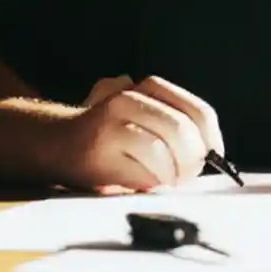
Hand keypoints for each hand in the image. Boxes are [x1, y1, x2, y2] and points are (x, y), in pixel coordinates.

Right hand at [66, 76, 225, 192]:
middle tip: (186, 175)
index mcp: (149, 89)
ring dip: (172, 172)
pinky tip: (148, 182)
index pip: (199, 112)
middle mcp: (130, 99)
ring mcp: (111, 121)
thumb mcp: (145, 118)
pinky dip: (154, 180)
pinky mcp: (99, 148)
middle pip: (182, 130)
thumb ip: (174, 125)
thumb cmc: (110, 138)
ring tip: (167, 179)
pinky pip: (141, 167)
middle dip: (191, 160)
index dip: (211, 140)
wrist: (58, 143)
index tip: (212, 157)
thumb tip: (210, 153)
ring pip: (163, 148)